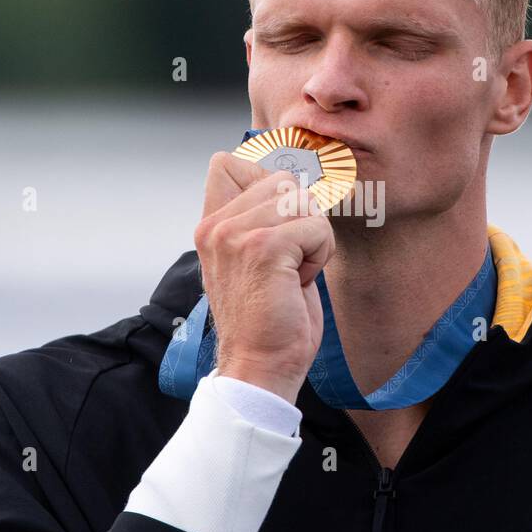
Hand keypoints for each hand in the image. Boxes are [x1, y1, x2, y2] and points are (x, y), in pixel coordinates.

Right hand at [194, 151, 335, 403]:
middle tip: (290, 264)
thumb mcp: (254, 261)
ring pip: (303, 200)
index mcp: (210, 227)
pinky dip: (321, 255)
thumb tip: (290, 181)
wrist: (260, 368)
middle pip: (283, 180)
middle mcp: (215, 226)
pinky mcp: (263, 248)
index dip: (269, 188)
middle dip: (301, 219)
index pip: (230, 162)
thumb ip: (259, 219)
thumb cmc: (269, 321)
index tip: (278, 231)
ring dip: (314, 239)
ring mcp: (235, 234)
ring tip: (294, 274)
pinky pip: (316, 226)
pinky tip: (300, 283)